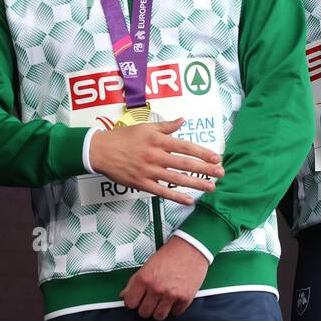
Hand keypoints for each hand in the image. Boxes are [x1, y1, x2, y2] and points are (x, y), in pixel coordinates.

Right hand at [88, 117, 224, 205]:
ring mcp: (148, 170)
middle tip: (221, 173)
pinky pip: (162, 192)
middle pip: (185, 163)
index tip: (217, 158)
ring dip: (196, 184)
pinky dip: (176, 196)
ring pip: (177, 179)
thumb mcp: (145, 127)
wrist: (99, 151)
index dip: (203, 153)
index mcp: (158, 141)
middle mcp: (156, 155)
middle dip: (205, 169)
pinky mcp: (141, 183)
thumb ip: (166, 126)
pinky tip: (190, 200)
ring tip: (211, 187)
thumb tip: (183, 120)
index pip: (186, 147)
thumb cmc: (123, 137)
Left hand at [121, 236, 209, 319]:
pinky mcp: (185, 298)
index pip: (130, 303)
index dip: (133, 302)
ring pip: (159, 316)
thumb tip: (124, 295)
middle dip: (146, 307)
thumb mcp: (148, 265)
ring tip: (163, 302)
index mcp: (144, 279)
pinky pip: (175, 312)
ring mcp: (171, 295)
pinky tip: (175, 298)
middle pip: (144, 313)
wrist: (192, 248)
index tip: (137, 300)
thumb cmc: (170, 254)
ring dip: (159, 310)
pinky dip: (175, 307)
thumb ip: (134, 281)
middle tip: (151, 300)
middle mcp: (156, 289)